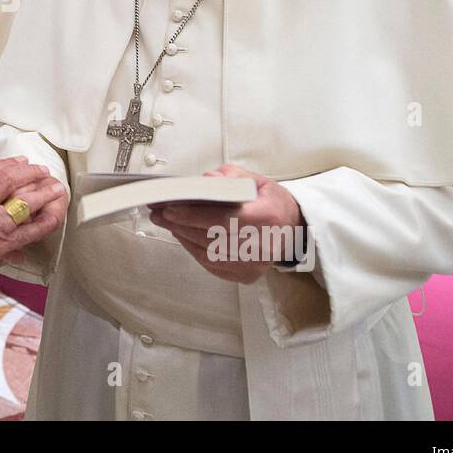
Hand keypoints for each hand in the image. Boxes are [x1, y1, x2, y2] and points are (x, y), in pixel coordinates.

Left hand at [148, 164, 304, 284]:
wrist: (293, 229)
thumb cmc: (271, 203)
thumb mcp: (256, 180)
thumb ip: (230, 177)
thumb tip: (204, 180)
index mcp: (267, 218)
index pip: (223, 220)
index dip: (193, 216)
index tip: (170, 209)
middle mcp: (262, 246)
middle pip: (212, 239)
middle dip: (180, 225)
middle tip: (159, 213)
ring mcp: (254, 265)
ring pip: (209, 254)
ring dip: (183, 237)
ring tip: (166, 222)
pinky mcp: (246, 276)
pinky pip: (212, 265)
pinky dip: (194, 250)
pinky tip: (183, 236)